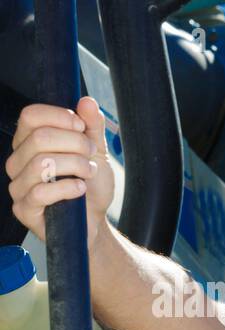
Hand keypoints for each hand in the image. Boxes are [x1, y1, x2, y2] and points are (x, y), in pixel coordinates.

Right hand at [6, 96, 114, 248]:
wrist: (93, 223)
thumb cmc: (89, 187)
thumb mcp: (95, 153)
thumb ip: (91, 128)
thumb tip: (86, 101)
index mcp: (29, 143)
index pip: (30, 116)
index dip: (59, 116)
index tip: (82, 128)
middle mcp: (18, 161)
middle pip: (40, 137)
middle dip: (75, 144)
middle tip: (90, 155)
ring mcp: (18, 185)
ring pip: (43, 163)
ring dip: (76, 166)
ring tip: (88, 173)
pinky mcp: (24, 209)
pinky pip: (41, 191)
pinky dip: (68, 188)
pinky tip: (80, 189)